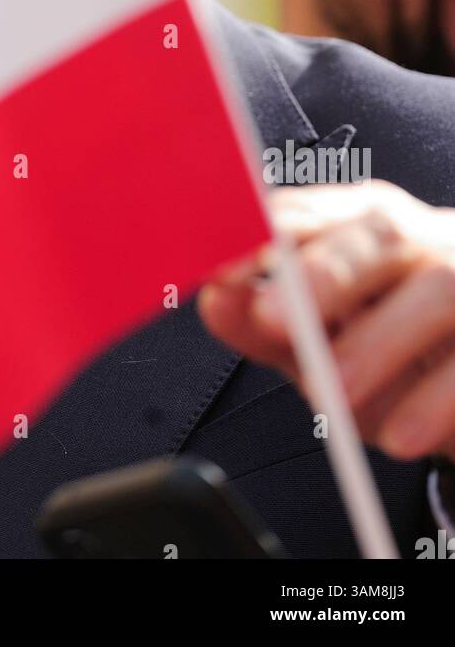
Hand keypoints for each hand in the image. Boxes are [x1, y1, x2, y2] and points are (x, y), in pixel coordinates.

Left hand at [198, 181, 454, 462]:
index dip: (266, 234)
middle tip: (272, 319)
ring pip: (438, 289)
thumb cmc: (393, 349)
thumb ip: (263, 322)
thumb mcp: (321, 340)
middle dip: (325, 272)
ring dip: (378, 343)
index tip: (221, 267)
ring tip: (332, 394)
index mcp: (369, 225)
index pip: (314, 211)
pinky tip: (401, 435)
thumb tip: (213, 298)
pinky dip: (437, 399)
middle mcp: (426, 241)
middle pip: (382, 233)